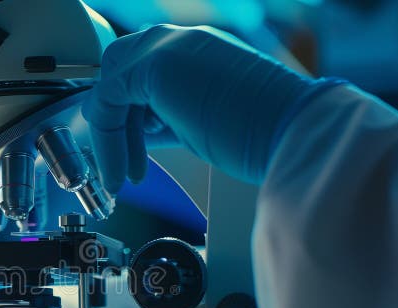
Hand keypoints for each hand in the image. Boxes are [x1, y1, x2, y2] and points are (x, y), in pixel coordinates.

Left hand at [83, 24, 325, 191]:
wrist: (292, 130)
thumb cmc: (260, 135)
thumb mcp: (199, 122)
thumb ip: (165, 118)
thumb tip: (136, 135)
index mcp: (194, 50)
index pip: (138, 77)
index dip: (128, 122)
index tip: (132, 162)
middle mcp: (178, 40)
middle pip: (117, 73)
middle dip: (114, 124)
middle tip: (122, 168)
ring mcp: (166, 46)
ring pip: (109, 89)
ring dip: (112, 139)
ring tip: (125, 178)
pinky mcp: (154, 63)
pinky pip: (105, 101)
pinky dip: (108, 142)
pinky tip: (122, 172)